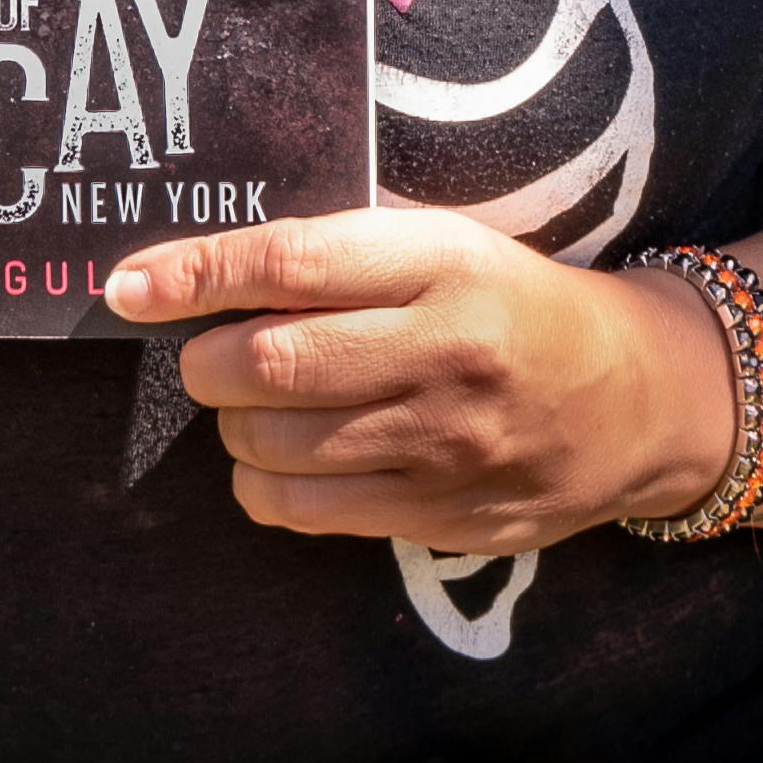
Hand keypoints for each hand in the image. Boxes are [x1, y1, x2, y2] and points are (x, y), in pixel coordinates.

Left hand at [104, 207, 736, 553]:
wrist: (635, 397)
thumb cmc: (509, 300)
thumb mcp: (440, 243)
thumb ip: (335, 256)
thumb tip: (198, 274)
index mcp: (440, 264)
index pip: (290, 263)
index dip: (194, 273)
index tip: (127, 286)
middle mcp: (442, 355)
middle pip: (270, 364)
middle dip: (205, 360)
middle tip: (205, 352)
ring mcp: (444, 447)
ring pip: (275, 446)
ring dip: (232, 424)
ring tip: (252, 402)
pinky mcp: (443, 518)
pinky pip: (308, 511)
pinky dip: (263, 484)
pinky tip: (283, 456)